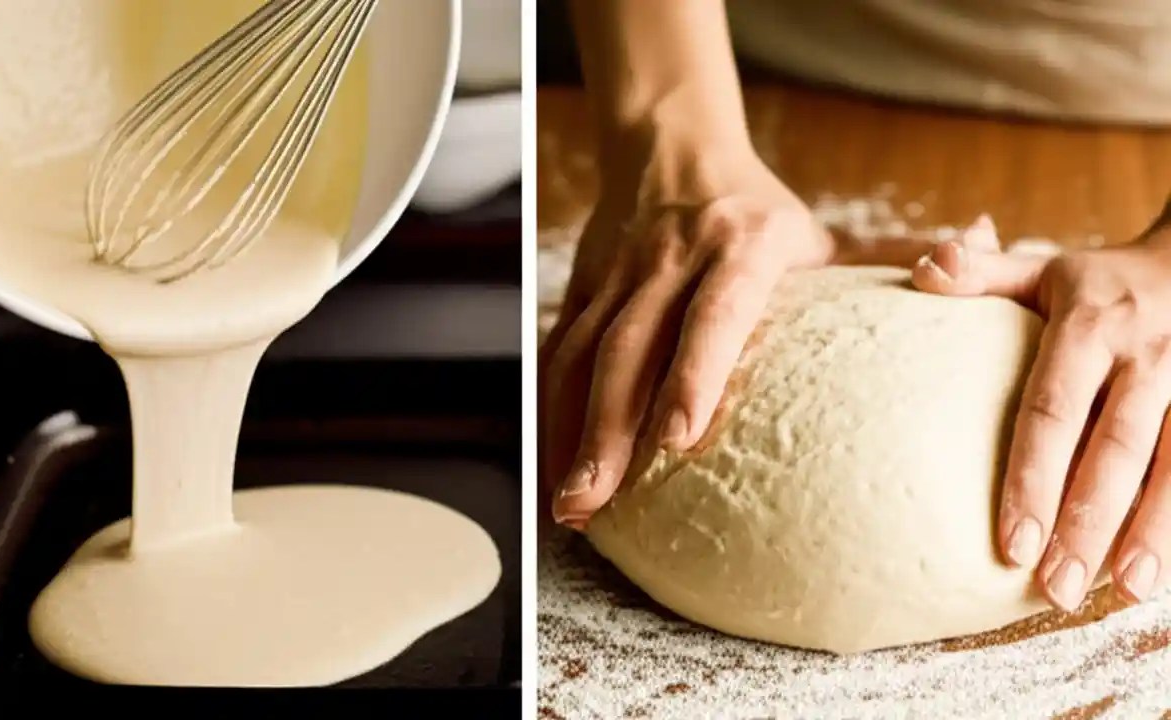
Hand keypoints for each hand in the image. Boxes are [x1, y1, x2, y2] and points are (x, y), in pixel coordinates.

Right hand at [539, 140, 936, 528]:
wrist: (673, 148)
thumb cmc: (760, 211)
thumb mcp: (824, 236)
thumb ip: (893, 258)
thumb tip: (986, 246)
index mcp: (744, 246)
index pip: (715, 313)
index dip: (694, 374)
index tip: (677, 441)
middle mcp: (672, 259)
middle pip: (631, 347)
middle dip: (608, 431)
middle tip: (596, 505)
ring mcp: (620, 274)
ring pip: (584, 354)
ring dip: (569, 431)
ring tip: (569, 504)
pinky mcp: (583, 284)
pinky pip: (559, 349)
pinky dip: (549, 407)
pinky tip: (547, 461)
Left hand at [913, 208, 1170, 609]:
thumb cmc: (1097, 284)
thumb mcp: (1040, 270)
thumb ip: (980, 274)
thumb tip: (923, 270)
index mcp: (1089, 328)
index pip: (1053, 411)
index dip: (1032, 477)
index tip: (1012, 541)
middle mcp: (1146, 358)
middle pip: (1115, 450)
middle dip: (1087, 524)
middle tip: (1055, 587)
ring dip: (1152, 532)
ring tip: (1125, 591)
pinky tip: (1159, 569)